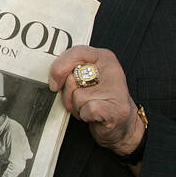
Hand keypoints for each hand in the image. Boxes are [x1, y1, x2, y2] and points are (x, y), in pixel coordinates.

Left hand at [49, 45, 144, 159]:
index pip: (76, 52)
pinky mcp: (115, 109)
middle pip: (72, 78)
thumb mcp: (84, 77)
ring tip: (88, 107)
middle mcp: (112, 70)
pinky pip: (86, 110)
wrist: (121, 123)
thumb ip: (70, 70)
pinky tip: (94, 116)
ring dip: (76, 107)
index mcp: (103, 57)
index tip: (54, 82)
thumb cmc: (99, 99)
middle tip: (80, 99)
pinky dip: (84, 116)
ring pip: (77, 96)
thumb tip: (54, 78)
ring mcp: (116, 90)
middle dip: (68, 93)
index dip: (59, 68)